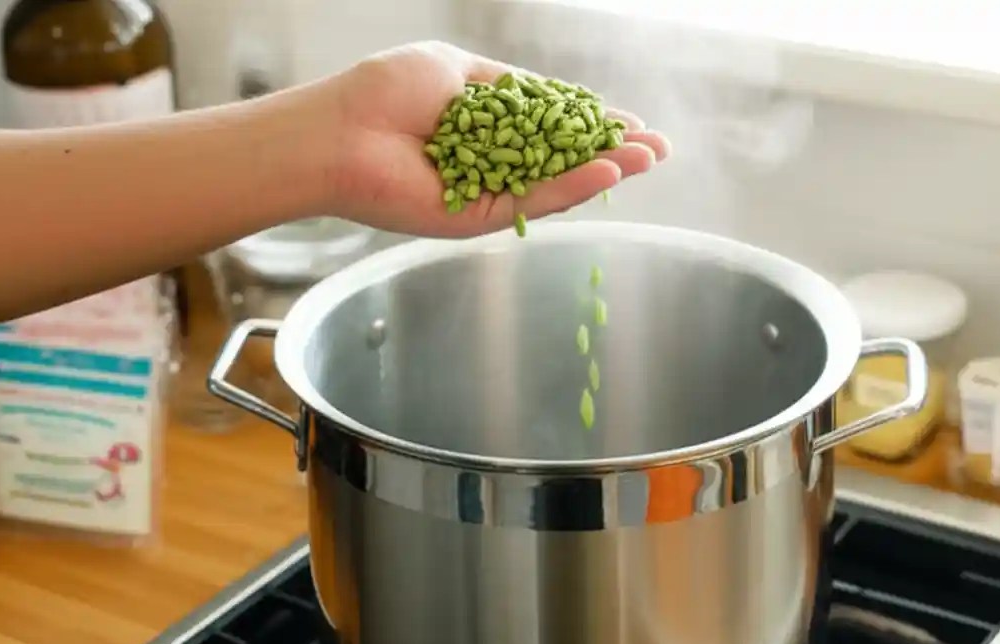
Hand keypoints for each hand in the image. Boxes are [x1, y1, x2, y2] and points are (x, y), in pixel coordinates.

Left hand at [317, 41, 669, 237]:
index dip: (594, 123)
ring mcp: (488, 191)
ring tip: (649, 158)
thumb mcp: (456, 71)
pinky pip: (533, 202)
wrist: (340, 132)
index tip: (634, 121)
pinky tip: (608, 173)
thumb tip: (551, 97)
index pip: (552, 125)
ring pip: (557, 182)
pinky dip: (571, 188)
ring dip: (606, 171)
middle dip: (614, 151)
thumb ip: (506, 87)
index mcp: (486, 123)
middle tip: (659, 147)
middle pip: (565, 158)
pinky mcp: (478, 216)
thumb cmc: (384, 92)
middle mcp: (492, 161)